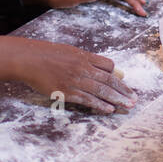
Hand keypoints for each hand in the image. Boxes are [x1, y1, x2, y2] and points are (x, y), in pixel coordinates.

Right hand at [15, 39, 134, 114]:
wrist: (28, 59)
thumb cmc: (46, 54)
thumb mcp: (69, 52)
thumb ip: (84, 59)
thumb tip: (97, 67)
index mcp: (84, 56)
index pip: (108, 65)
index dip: (116, 75)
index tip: (122, 83)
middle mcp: (83, 68)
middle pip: (109, 79)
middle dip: (124, 90)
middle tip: (134, 98)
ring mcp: (75, 80)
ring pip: (102, 90)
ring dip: (117, 99)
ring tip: (128, 106)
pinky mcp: (67, 92)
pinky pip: (87, 99)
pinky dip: (100, 105)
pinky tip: (109, 109)